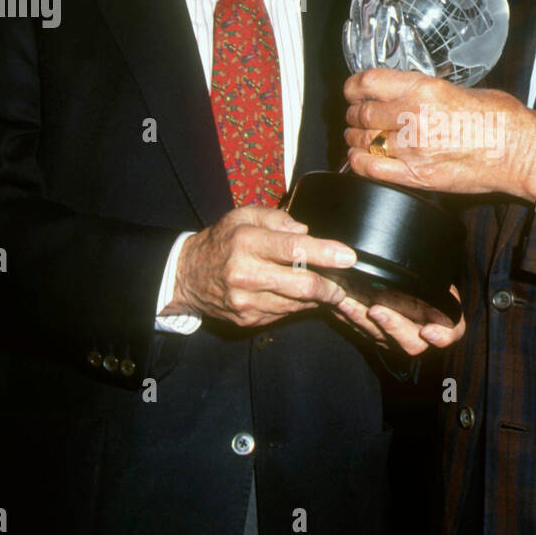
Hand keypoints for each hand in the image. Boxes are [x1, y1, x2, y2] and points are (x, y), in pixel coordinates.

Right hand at [162, 206, 356, 327]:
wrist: (187, 276)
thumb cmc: (222, 241)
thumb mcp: (243, 215)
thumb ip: (277, 218)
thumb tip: (306, 231)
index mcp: (246, 242)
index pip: (293, 249)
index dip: (325, 253)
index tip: (348, 257)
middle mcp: (246, 274)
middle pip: (302, 285)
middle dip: (330, 286)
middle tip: (343, 284)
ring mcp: (247, 301)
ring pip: (297, 303)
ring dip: (316, 297)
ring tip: (324, 288)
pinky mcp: (248, 319)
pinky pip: (285, 313)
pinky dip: (298, 305)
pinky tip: (299, 295)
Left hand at [331, 285, 465, 356]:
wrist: (408, 283)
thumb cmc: (426, 279)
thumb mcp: (436, 274)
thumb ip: (434, 273)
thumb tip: (430, 254)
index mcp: (443, 320)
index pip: (451, 333)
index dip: (442, 336)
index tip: (428, 331)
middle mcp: (420, 333)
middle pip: (411, 343)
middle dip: (393, 326)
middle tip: (376, 310)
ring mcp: (395, 337)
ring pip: (380, 337)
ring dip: (362, 320)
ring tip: (347, 302)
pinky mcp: (374, 333)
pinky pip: (360, 330)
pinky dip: (348, 316)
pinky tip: (338, 301)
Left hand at [344, 69, 535, 201]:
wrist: (519, 151)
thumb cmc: (499, 119)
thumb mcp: (459, 89)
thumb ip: (425, 91)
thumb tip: (403, 93)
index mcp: (423, 89)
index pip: (368, 83)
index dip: (354, 87)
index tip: (353, 90)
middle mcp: (412, 116)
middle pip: (362, 114)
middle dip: (354, 114)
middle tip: (355, 116)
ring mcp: (412, 148)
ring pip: (363, 141)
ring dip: (355, 138)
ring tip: (358, 137)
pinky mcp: (416, 176)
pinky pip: (371, 169)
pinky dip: (359, 162)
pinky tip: (360, 158)